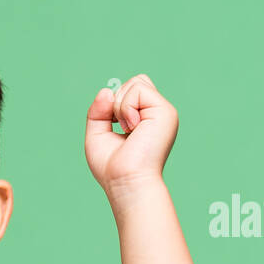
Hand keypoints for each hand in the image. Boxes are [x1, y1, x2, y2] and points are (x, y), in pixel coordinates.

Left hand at [84, 74, 177, 194]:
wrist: (125, 182)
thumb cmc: (112, 167)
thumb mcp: (98, 134)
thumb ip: (98, 111)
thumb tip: (106, 90)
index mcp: (145, 118)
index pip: (132, 89)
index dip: (116, 100)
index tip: (113, 124)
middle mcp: (157, 113)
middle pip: (136, 81)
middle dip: (117, 100)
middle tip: (121, 127)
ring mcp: (163, 111)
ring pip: (136, 82)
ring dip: (120, 106)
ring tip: (127, 130)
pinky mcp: (165, 111)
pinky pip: (138, 90)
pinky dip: (125, 108)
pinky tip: (132, 128)